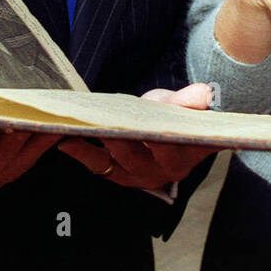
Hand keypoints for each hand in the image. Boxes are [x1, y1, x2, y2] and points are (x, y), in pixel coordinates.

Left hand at [58, 84, 219, 190]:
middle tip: (101, 122)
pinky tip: (66, 138)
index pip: (169, 151)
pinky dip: (81, 152)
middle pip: (136, 158)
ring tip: (76, 128)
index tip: (143, 127)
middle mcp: (161, 173)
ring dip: (93, 147)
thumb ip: (191, 100)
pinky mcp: (118, 174)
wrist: (168, 126)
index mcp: (183, 157)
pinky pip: (98, 166)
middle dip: (117, 140)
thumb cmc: (179, 115)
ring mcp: (138, 176)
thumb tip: (205, 94)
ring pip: (114, 164)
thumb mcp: (185, 104)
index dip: (156, 141)